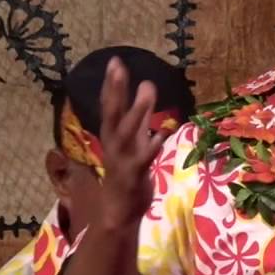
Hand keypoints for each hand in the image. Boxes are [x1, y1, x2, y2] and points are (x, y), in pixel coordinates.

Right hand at [97, 57, 163, 228]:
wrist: (118, 212)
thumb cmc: (127, 173)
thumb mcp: (135, 140)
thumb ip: (141, 117)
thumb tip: (146, 89)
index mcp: (113, 135)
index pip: (111, 105)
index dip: (112, 84)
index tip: (115, 61)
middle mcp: (114, 143)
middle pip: (113, 112)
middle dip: (115, 90)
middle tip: (117, 66)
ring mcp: (122, 158)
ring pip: (128, 131)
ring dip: (138, 110)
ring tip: (147, 88)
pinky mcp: (134, 174)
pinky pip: (145, 157)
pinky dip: (153, 145)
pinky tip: (163, 133)